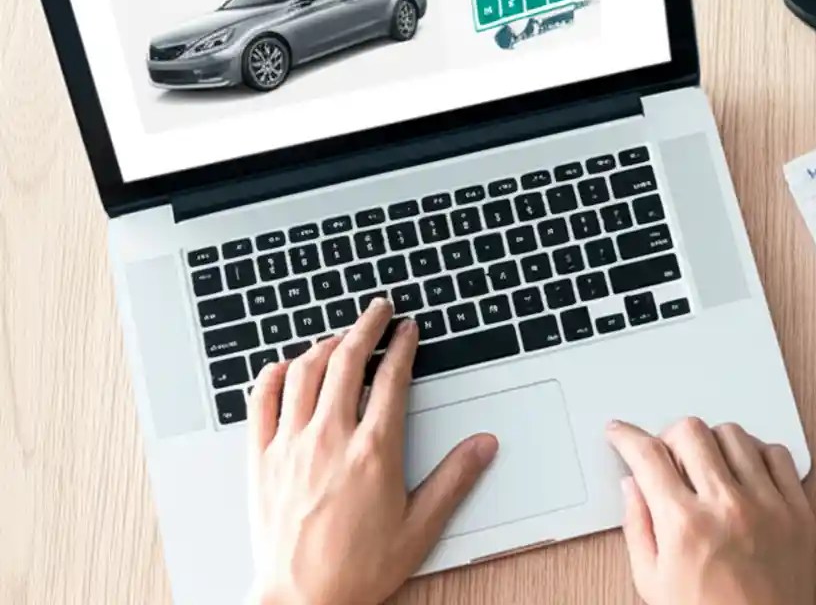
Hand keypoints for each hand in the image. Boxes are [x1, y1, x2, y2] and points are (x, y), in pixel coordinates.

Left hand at [247, 299, 498, 604]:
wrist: (302, 601)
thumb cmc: (358, 570)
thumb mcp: (420, 527)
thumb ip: (454, 479)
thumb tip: (483, 446)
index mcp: (374, 452)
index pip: (391, 378)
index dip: (402, 345)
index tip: (407, 330)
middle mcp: (330, 439)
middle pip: (346, 360)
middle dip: (365, 326)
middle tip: (378, 310)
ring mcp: (290, 445)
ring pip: (304, 372)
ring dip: (324, 344)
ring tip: (340, 335)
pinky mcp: (260, 458)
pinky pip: (261, 400)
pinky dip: (274, 374)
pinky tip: (285, 365)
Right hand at [607, 419, 815, 604]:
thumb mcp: (653, 582)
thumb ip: (638, 527)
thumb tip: (633, 484)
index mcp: (684, 526)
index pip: (647, 455)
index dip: (626, 436)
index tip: (620, 433)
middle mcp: (727, 507)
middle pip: (689, 431)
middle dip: (667, 437)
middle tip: (666, 457)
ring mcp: (768, 506)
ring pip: (733, 434)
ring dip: (711, 443)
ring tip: (706, 468)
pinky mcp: (798, 512)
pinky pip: (777, 455)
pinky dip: (756, 455)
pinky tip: (745, 474)